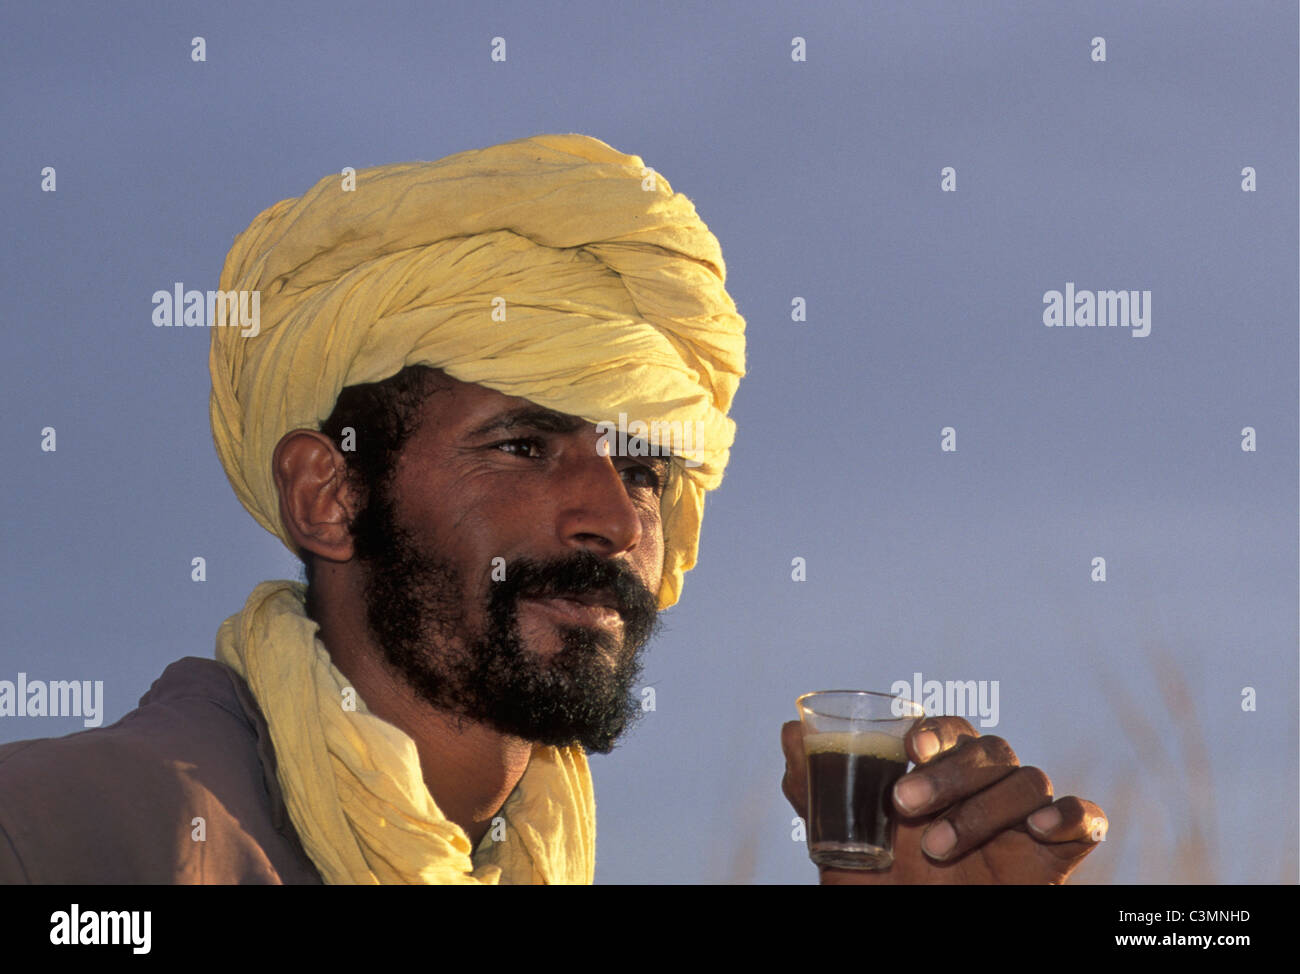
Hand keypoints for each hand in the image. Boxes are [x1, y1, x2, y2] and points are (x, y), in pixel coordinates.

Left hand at [780, 717, 1106, 883]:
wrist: (917, 939)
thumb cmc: (882, 888)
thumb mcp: (840, 843)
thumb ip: (816, 788)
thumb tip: (789, 728)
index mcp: (941, 773)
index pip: (950, 730)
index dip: (935, 733)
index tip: (909, 749)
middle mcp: (985, 788)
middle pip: (991, 749)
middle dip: (949, 775)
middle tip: (906, 809)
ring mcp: (1024, 819)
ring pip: (1030, 779)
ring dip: (986, 809)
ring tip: (939, 849)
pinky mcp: (1056, 853)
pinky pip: (1086, 818)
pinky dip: (1070, 814)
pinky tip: (1040, 828)